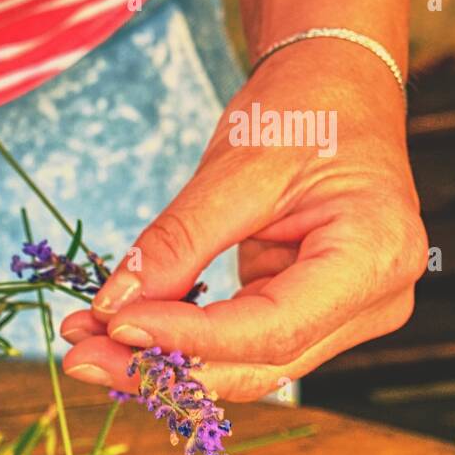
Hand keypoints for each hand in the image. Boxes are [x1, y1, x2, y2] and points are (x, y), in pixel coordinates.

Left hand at [59, 38, 426, 401]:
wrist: (335, 87)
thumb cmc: (303, 110)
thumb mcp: (236, 168)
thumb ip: (177, 243)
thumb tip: (113, 308)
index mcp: (374, 257)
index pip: (272, 328)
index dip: (189, 337)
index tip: (115, 326)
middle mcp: (373, 301)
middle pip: (258, 363)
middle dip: (164, 365)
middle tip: (81, 357)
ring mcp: (345, 315)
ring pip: (246, 366)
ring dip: (163, 361)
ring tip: (86, 347)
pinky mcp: (309, 313)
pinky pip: (240, 344)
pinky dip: (180, 341)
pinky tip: (120, 334)